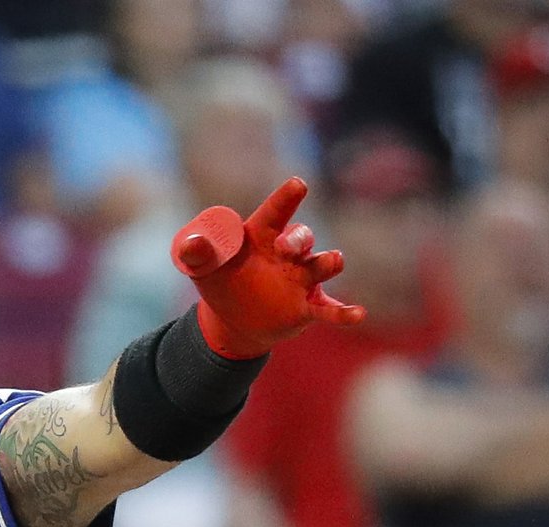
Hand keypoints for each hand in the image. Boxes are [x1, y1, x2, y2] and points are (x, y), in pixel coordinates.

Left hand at [171, 179, 363, 358]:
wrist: (234, 320)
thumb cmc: (221, 281)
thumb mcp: (203, 267)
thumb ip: (198, 254)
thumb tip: (191, 245)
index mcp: (263, 235)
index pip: (276, 211)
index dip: (287, 198)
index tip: (298, 185)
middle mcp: (288, 253)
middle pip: (302, 237)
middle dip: (299, 238)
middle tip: (288, 246)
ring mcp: (302, 279)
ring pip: (321, 265)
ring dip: (328, 262)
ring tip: (333, 261)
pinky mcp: (308, 307)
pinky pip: (330, 308)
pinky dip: (343, 312)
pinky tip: (357, 315)